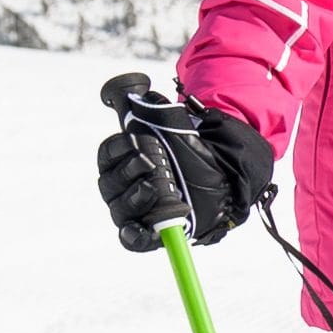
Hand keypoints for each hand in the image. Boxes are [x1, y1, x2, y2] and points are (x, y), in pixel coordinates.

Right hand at [96, 76, 268, 252]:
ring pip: (121, 210)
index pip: (108, 156)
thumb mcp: (172, 121)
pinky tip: (140, 229)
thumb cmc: (193, 147)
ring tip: (154, 189)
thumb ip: (148, 107)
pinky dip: (133, 235)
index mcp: (123, 160)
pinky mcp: (151, 231)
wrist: (224, 170)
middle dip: (129, 172)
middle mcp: (124, 186)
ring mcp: (136, 210)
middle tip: (151, 163)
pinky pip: (132, 240)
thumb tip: (125, 93)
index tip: (135, 142)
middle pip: (110, 184)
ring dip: (134, 198)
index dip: (117, 150)